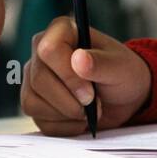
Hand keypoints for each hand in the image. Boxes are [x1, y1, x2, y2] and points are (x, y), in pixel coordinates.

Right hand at [20, 15, 153, 134]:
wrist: (123, 97)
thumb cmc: (122, 74)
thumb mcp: (121, 67)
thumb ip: (101, 63)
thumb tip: (79, 59)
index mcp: (62, 31)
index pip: (49, 50)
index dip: (68, 75)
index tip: (90, 92)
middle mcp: (42, 51)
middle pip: (39, 80)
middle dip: (69, 101)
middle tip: (93, 104)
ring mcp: (34, 76)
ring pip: (33, 102)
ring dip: (66, 114)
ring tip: (87, 111)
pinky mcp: (34, 100)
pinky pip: (37, 119)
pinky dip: (62, 126)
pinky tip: (78, 119)